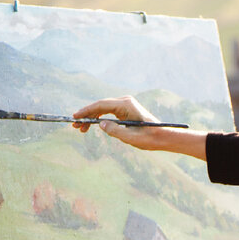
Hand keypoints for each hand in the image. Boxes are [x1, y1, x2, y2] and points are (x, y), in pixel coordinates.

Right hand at [72, 96, 208, 159]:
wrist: (163, 136)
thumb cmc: (149, 137)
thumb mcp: (130, 137)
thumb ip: (114, 130)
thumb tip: (100, 124)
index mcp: (126, 104)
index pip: (101, 105)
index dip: (86, 111)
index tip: (75, 117)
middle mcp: (125, 102)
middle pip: (100, 106)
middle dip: (87, 115)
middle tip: (75, 126)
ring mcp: (125, 105)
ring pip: (103, 109)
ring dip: (92, 118)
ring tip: (81, 129)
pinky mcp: (126, 111)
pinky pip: (108, 112)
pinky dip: (100, 119)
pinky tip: (93, 126)